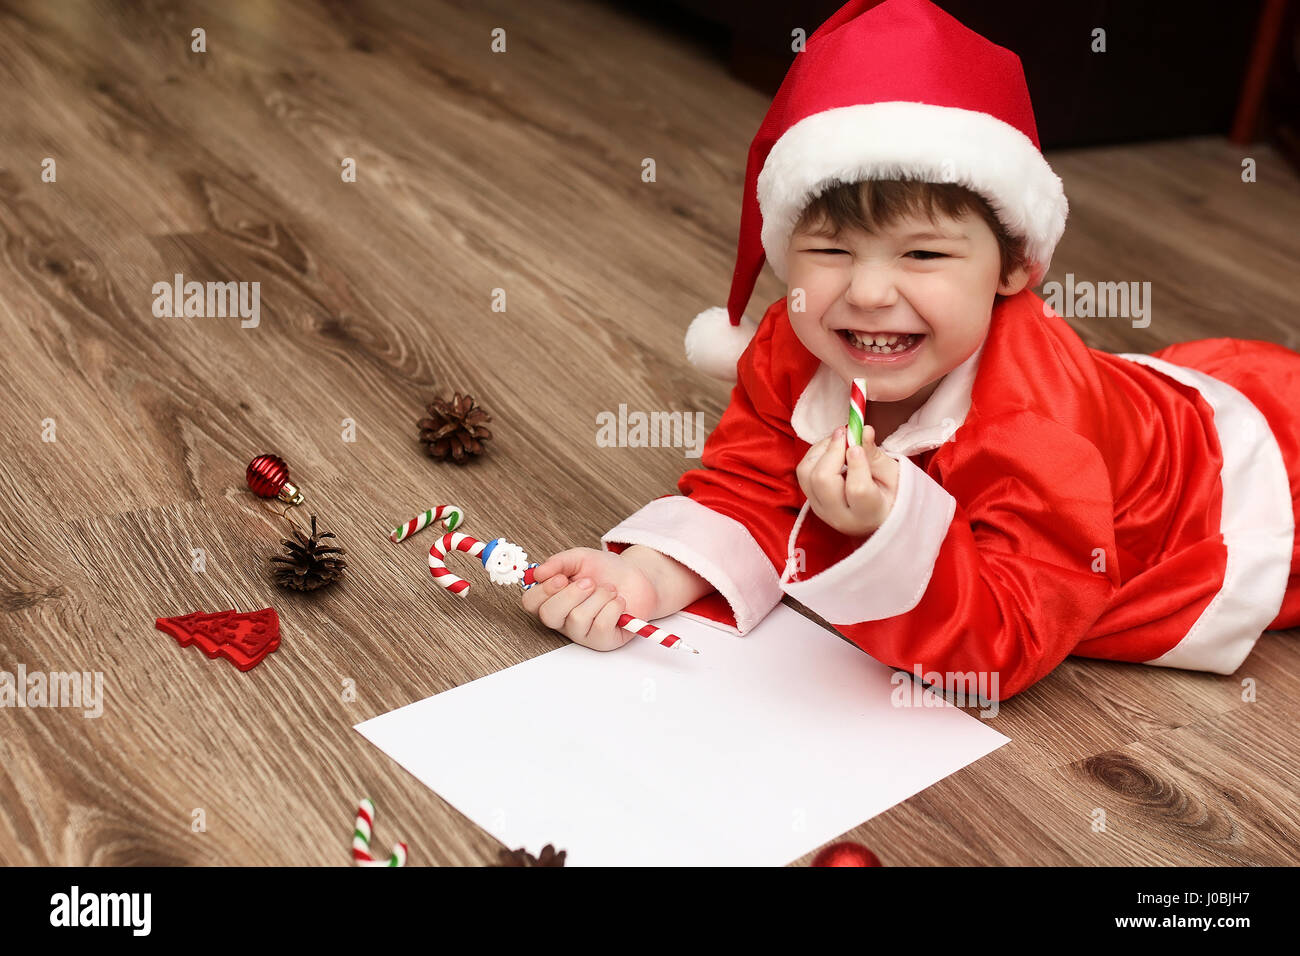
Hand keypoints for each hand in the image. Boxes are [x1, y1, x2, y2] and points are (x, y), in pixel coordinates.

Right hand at [520, 548, 658, 650]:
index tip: (562, 578)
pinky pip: (601, 625)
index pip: (531, 603)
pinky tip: (618, 602)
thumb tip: (537, 573)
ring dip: (599, 596)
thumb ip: (558, 562)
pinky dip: (614, 606)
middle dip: (572, 593)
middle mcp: (563, 620)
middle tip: (590, 582)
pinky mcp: (603, 641)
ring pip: (578, 618)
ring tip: (609, 590)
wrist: (637, 578)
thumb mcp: (580, 558)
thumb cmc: (605, 571)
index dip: (543, 591)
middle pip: (549, 615)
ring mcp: (582, 633)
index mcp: (552, 599)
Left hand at [796, 424, 899, 535]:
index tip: (858, 445)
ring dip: (821, 450)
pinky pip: (804, 472)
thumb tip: (863, 430)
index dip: (856, 463)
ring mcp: (820, 509)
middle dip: (832, 451)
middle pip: (823, 481)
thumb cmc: (890, 497)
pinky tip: (832, 448)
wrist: (876, 517)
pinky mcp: (811, 499)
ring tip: (840, 439)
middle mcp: (839, 515)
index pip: (857, 489)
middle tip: (846, 432)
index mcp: (868, 514)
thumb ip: (875, 455)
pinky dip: (815, 453)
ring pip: (807, 474)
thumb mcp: (892, 476)